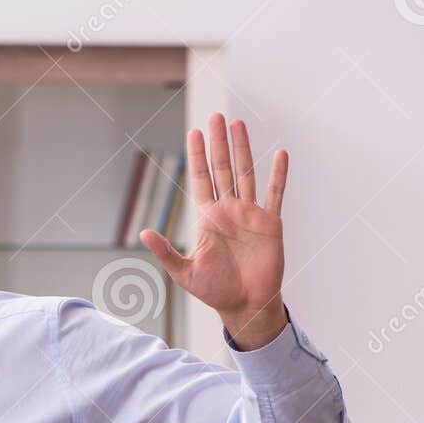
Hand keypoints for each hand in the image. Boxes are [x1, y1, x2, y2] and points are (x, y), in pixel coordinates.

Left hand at [139, 112, 288, 350]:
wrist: (246, 306)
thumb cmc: (215, 291)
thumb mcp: (184, 272)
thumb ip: (166, 251)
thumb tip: (143, 234)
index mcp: (208, 218)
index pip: (201, 179)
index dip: (198, 156)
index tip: (194, 132)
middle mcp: (229, 211)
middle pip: (223, 168)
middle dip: (218, 143)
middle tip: (216, 116)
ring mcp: (250, 214)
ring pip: (246, 173)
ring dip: (243, 149)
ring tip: (239, 124)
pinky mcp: (270, 223)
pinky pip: (275, 194)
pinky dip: (278, 174)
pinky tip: (280, 154)